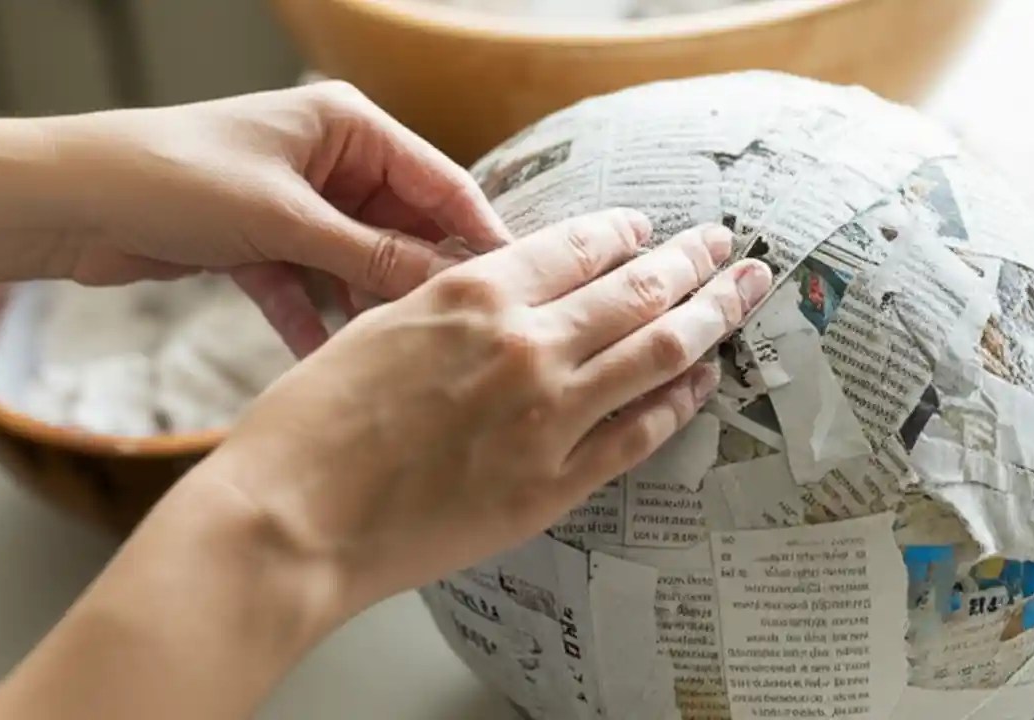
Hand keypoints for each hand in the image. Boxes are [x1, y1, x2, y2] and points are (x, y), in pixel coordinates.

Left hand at [41, 81, 507, 354]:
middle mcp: (330, 162)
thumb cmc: (173, 177)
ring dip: (366, 309)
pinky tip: (327, 361)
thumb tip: (449, 284)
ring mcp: (299, 205)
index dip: (477, 233)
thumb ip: (370, 256)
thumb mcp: (286, 219)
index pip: (438, 180)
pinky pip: (308, 287)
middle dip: (420, 281)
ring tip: (396, 357)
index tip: (515, 283)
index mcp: (347, 127)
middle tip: (457, 336)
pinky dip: (313, 321)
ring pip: (357, 265)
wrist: (70, 201)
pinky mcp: (265, 243)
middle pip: (401, 228)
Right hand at [194, 209, 772, 623]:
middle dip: (695, 262)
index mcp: (473, 296)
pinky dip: (679, 404)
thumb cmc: (312, 425)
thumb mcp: (378, 328)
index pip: (580, 245)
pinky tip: (702, 386)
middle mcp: (524, 345)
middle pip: (639, 289)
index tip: (649, 231)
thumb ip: (454, 307)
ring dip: (711, 318)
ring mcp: (547, 416)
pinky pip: (639, 434)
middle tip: (728, 247)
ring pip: (658, 352)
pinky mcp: (554, 484)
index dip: (627, 233)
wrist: (291, 519)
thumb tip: (505, 294)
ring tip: (742, 298)